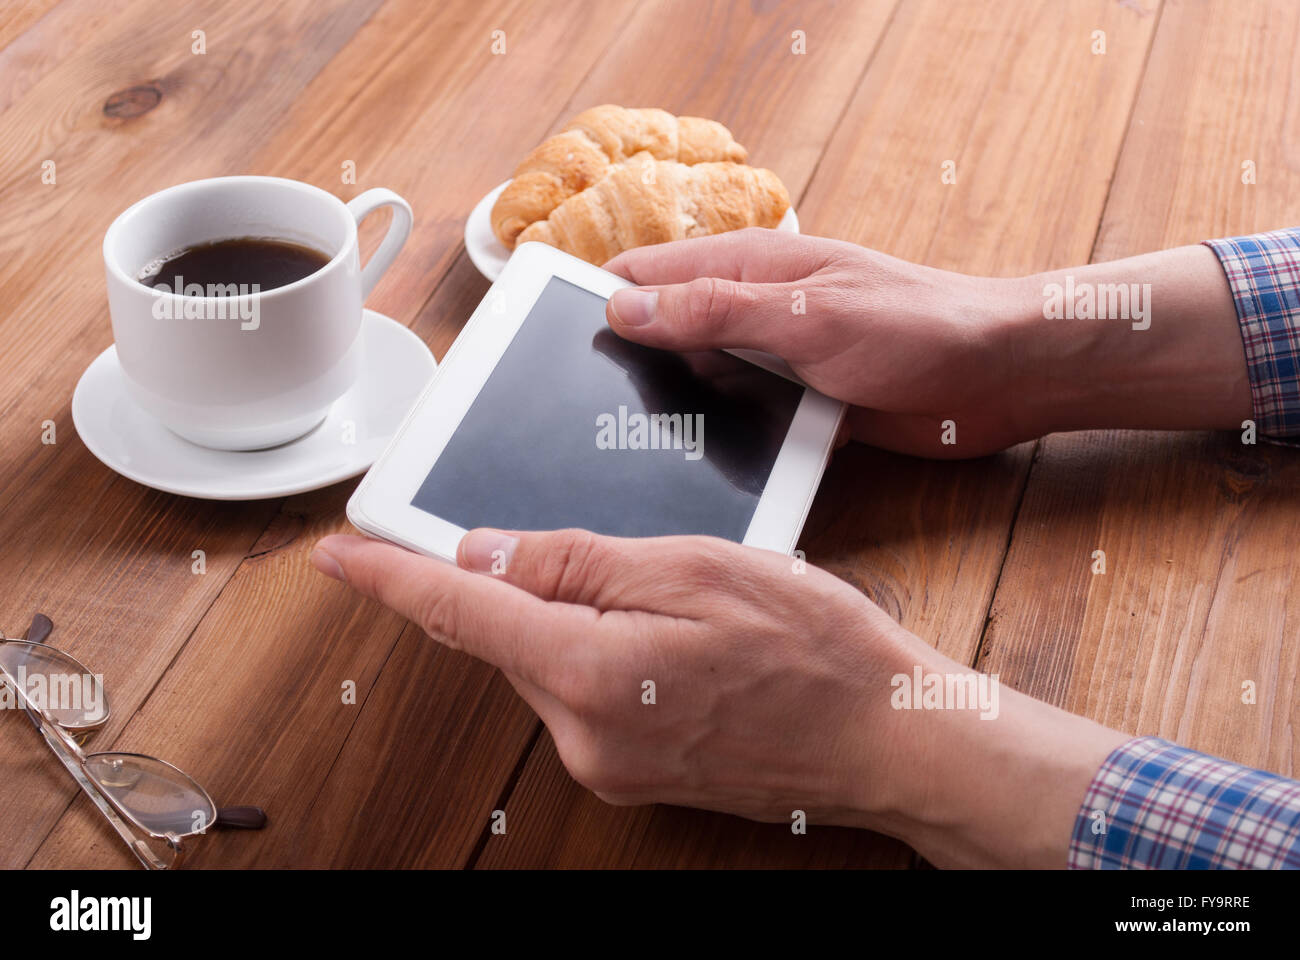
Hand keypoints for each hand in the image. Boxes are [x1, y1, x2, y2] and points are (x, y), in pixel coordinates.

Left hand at [311, 528, 1126, 866]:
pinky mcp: (635, 773)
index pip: (459, 610)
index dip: (391, 575)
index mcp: (590, 669)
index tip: (339, 553)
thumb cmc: (813, 646)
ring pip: (548, 662)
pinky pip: (584, 695)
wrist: (888, 739)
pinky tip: (671, 639)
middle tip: (597, 548)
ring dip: (572, 617)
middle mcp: (585, 732)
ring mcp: (609, 763)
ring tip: (671, 599)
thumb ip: (577, 561)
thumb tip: (484, 553)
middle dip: (521, 581)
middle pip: (506, 634)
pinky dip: (598, 653)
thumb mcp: (696, 568)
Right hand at [603, 228, 1030, 456]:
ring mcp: (775, 359)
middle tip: (583, 415)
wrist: (1001, 378)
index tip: (549, 342)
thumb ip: (715, 310)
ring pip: (698, 382)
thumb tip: (623, 309)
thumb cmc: (919, 326)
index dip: (595, 301)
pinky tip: (699, 466)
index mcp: (749, 267)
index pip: (646, 274)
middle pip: (664, 332)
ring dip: (676, 408)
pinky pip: (740, 420)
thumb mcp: (808, 316)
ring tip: (631, 449)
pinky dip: (720, 437)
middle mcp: (754, 312)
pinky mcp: (798, 404)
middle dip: (626, 365)